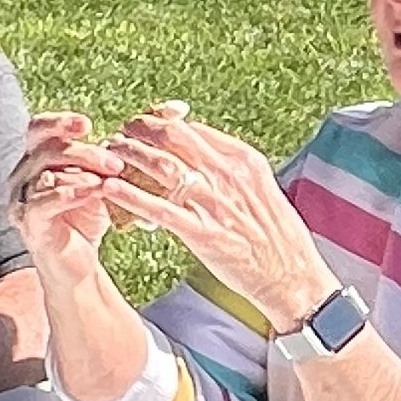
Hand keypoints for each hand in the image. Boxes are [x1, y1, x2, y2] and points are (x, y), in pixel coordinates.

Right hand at [7, 105, 187, 268]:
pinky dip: (68, 193)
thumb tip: (177, 110)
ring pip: (44, 173)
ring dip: (80, 170)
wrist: (76, 265)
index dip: (61, 122)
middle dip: (83, 151)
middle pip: (45, 148)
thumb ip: (129, 146)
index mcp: (38, 158)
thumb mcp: (109, 178)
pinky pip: (42, 203)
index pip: (39, 127)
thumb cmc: (90, 215)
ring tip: (108, 177)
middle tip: (115, 162)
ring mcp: (22, 200)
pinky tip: (92, 192)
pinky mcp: (29, 224)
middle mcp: (23, 175)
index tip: (88, 124)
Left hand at [99, 110, 335, 332]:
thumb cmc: (277, 237)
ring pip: (162, 166)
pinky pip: (160, 209)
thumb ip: (230, 168)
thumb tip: (200, 152)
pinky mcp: (204, 234)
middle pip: (173, 137)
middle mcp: (229, 174)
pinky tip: (110, 190)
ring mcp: (216, 203)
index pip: (192, 128)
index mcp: (243, 159)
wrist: (294, 278)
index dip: (159, 123)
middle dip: (139, 130)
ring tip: (106, 156)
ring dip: (128, 156)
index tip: (140, 127)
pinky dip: (131, 196)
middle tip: (118, 133)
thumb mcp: (261, 189)